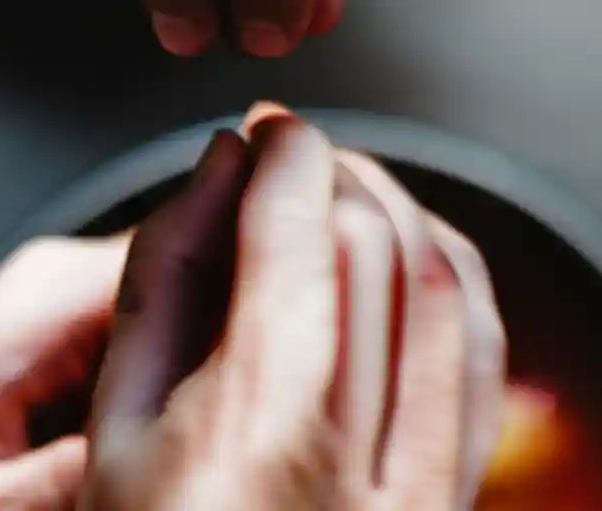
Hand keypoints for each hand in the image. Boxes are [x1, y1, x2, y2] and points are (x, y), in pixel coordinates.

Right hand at [81, 106, 506, 508]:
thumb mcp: (114, 430)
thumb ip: (161, 282)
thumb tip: (219, 164)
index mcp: (249, 436)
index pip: (299, 237)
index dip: (290, 155)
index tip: (272, 129)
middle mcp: (352, 461)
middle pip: (378, 249)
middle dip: (339, 175)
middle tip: (297, 159)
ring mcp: (421, 489)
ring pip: (450, 290)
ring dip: (404, 214)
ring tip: (352, 193)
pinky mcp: (455, 499)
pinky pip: (487, 357)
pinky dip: (458, 281)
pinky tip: (416, 257)